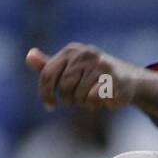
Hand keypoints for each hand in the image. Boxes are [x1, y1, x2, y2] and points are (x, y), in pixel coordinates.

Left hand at [25, 44, 142, 111]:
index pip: (48, 73)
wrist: (128, 79)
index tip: (50, 106)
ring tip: (93, 98)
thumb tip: (29, 57)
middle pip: (64, 87)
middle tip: (79, 99)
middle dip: (70, 99)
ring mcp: (100, 66)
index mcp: (71, 51)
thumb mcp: (70, 69)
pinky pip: (92, 100)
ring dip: (84, 104)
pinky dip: (95, 105)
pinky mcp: (112, 80)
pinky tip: (102, 101)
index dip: (46, 93)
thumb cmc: (94, 76)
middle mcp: (84, 54)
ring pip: (79, 96)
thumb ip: (50, 66)